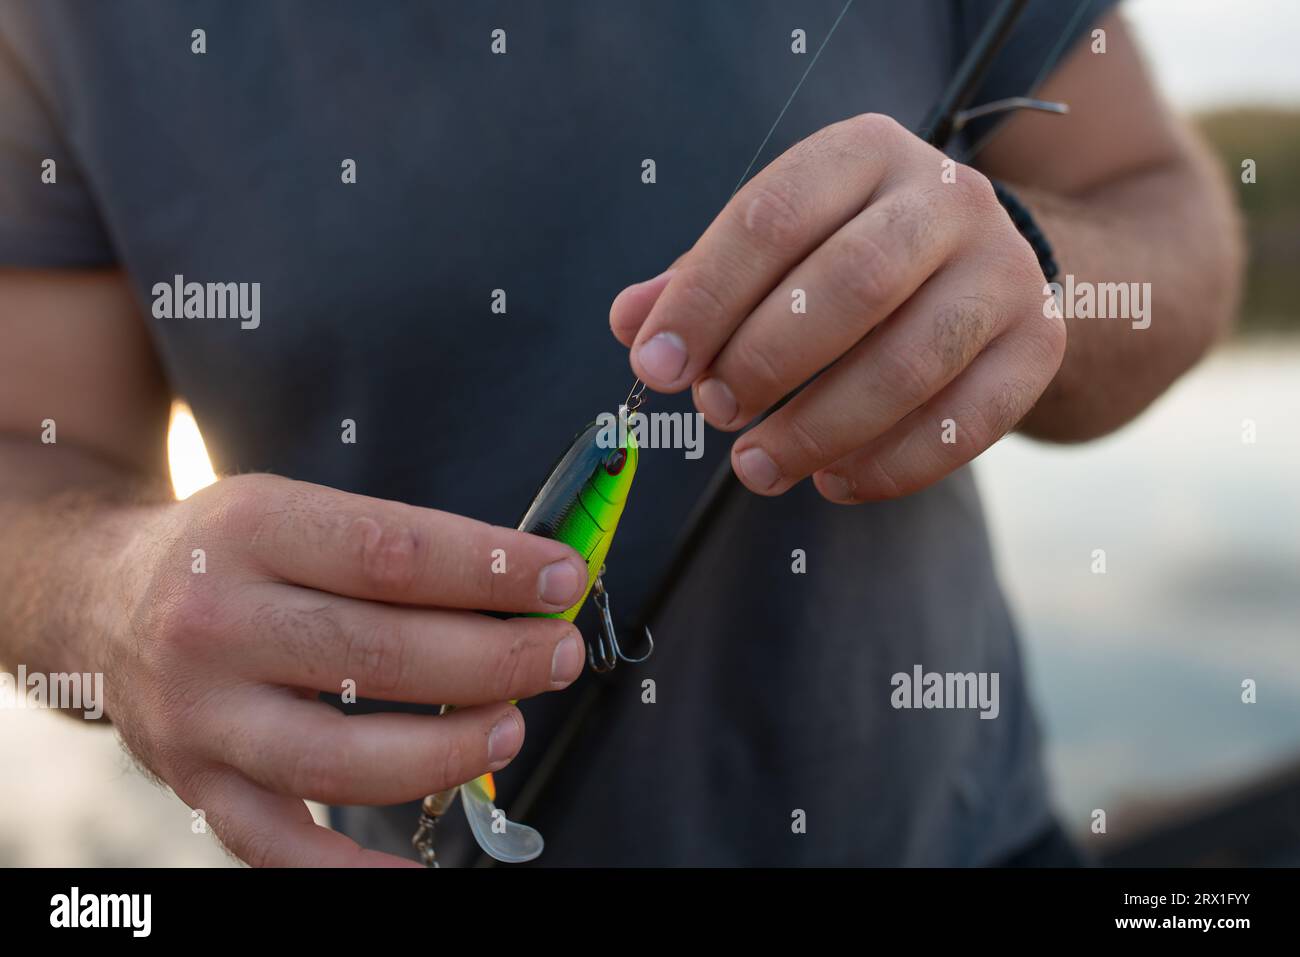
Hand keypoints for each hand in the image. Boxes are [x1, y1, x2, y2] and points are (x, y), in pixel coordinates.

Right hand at [101, 474, 589, 865]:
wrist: (98, 597)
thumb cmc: (230, 552)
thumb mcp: (296, 508)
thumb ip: (397, 545)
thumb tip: (526, 586)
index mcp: (252, 529)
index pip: (395, 553)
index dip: (493, 569)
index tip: (562, 578)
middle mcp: (215, 623)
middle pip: (380, 656)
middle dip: (494, 660)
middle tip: (557, 654)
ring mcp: (200, 715)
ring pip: (341, 759)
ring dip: (448, 752)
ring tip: (511, 727)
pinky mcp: (194, 783)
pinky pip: (277, 847)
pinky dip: (351, 870)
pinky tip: (419, 867)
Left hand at [611, 113, 1065, 501]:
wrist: (988, 266)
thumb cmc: (852, 255)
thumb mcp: (781, 243)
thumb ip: (703, 280)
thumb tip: (633, 324)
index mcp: (865, 152)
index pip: (771, 217)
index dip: (704, 299)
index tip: (654, 366)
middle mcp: (948, 197)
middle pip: (852, 283)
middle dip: (767, 360)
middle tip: (715, 412)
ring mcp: (1005, 270)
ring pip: (909, 363)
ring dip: (819, 429)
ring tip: (756, 467)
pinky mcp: (1038, 344)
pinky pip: (964, 424)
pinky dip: (888, 466)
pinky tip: (831, 481)